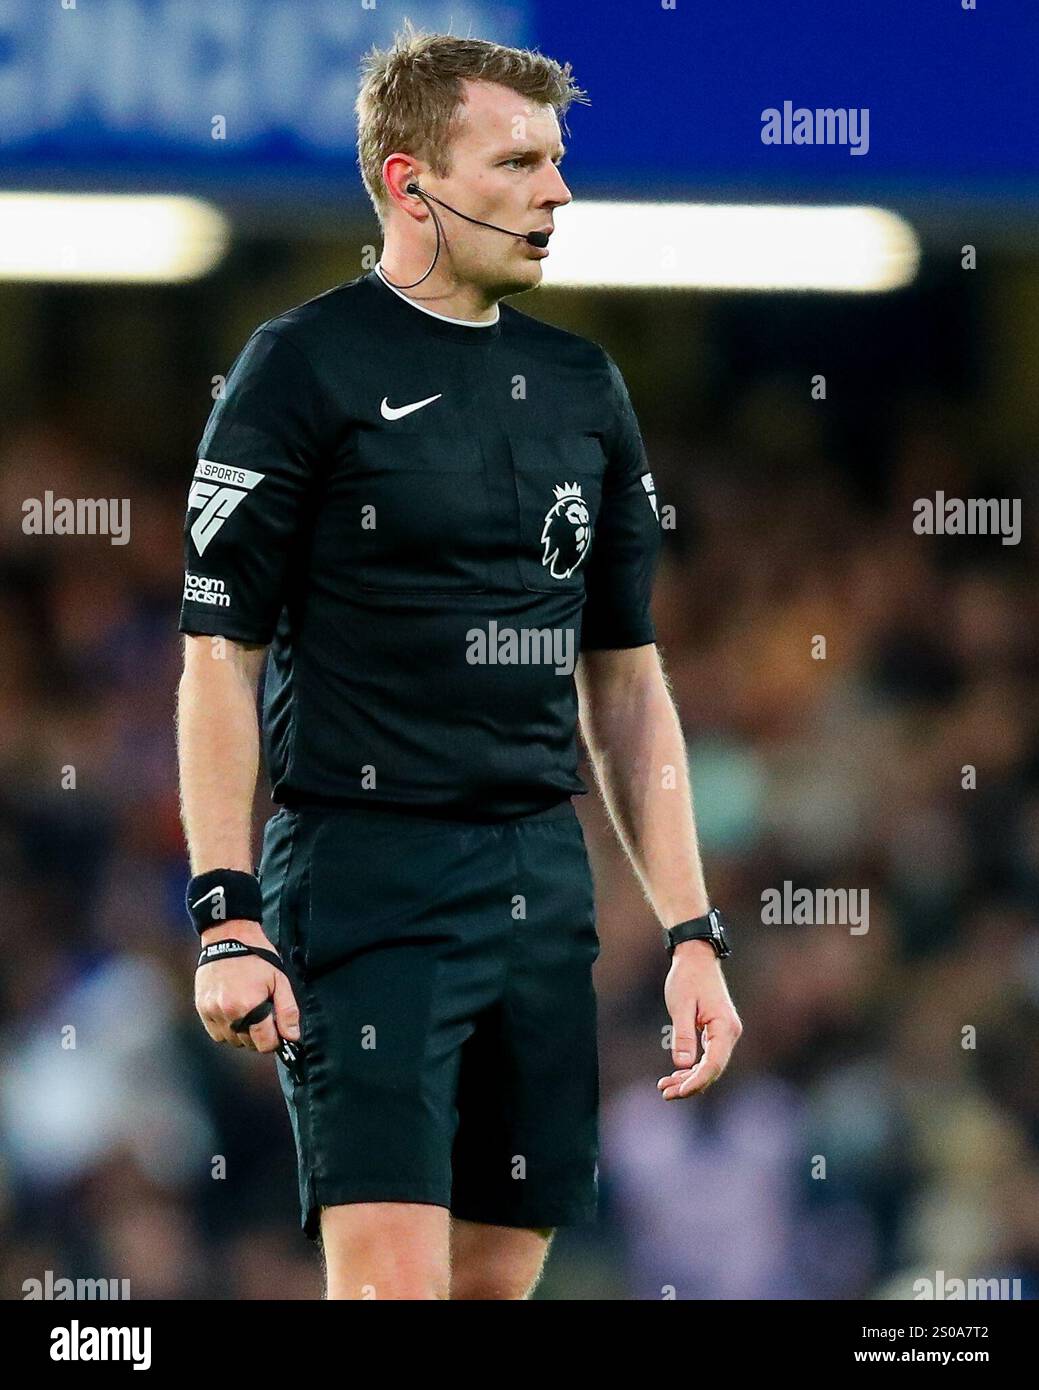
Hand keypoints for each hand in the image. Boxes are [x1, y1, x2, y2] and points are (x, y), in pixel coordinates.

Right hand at [195, 918, 300, 1055]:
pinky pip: (216, 1034)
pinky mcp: (202, 1008)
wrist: (228, 937)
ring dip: (242, 1033)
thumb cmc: (256, 957)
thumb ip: (287, 1011)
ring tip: (248, 1012)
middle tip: (263, 1016)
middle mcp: (227, 1011)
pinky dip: (227, 1029)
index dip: (274, 1040)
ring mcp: (212, 1011)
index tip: (277, 1032)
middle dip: (259, 1035)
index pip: (264, 1043)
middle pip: (248, 1043)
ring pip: (231, 1040)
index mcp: (249, 1005)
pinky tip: (235, 1013)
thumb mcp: (280, 980)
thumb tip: (292, 1037)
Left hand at [657, 938, 741, 1098]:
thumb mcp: (681, 1005)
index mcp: (724, 1026)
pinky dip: (692, 1068)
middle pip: (712, 1069)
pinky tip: (675, 1075)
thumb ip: (683, 1035)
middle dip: (690, 1085)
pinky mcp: (716, 1032)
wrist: (696, 957)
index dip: (697, 1081)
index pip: (714, 1064)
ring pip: (709, 1065)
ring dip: (689, 1079)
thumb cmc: (688, 978)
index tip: (678, 1091)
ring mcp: (724, 1033)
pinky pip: (707, 1057)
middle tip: (665, 1093)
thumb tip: (682, 1064)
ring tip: (665, 1087)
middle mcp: (729, 1032)